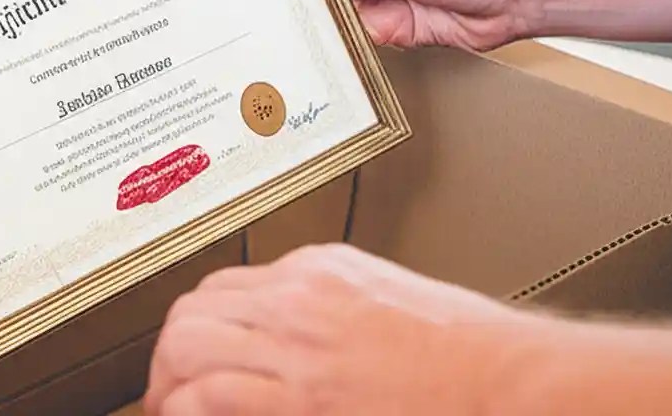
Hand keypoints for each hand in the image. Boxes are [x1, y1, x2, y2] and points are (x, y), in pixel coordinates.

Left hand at [144, 244, 546, 415]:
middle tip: (169, 384)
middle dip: (170, 350)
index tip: (198, 352)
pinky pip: (212, 393)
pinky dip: (186, 407)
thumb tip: (293, 334)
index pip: (227, 286)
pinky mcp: (303, 395)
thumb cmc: (465, 349)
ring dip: (168, 379)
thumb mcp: (385, 296)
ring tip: (169, 405)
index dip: (202, 324)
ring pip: (187, 343)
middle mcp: (298, 297)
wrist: (504, 377)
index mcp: (319, 269)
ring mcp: (298, 343)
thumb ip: (331, 307)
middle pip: (194, 308)